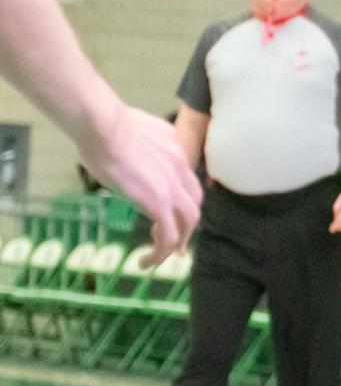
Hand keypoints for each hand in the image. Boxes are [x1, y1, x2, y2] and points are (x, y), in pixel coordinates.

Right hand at [78, 103, 200, 260]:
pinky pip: (168, 235)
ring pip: (187, 223)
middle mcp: (180, 167)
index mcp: (173, 149)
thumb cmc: (103, 125)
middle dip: (186, 227)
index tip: (171, 214)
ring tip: (159, 257)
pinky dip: (161, 252)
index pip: (186, 181)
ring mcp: (172, 186)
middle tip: (176, 245)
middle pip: (193, 204)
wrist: (103, 124)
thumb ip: (138, 144)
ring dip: (176, 243)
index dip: (182, 200)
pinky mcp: (159, 201)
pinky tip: (145, 261)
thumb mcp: (129, 133)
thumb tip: (126, 147)